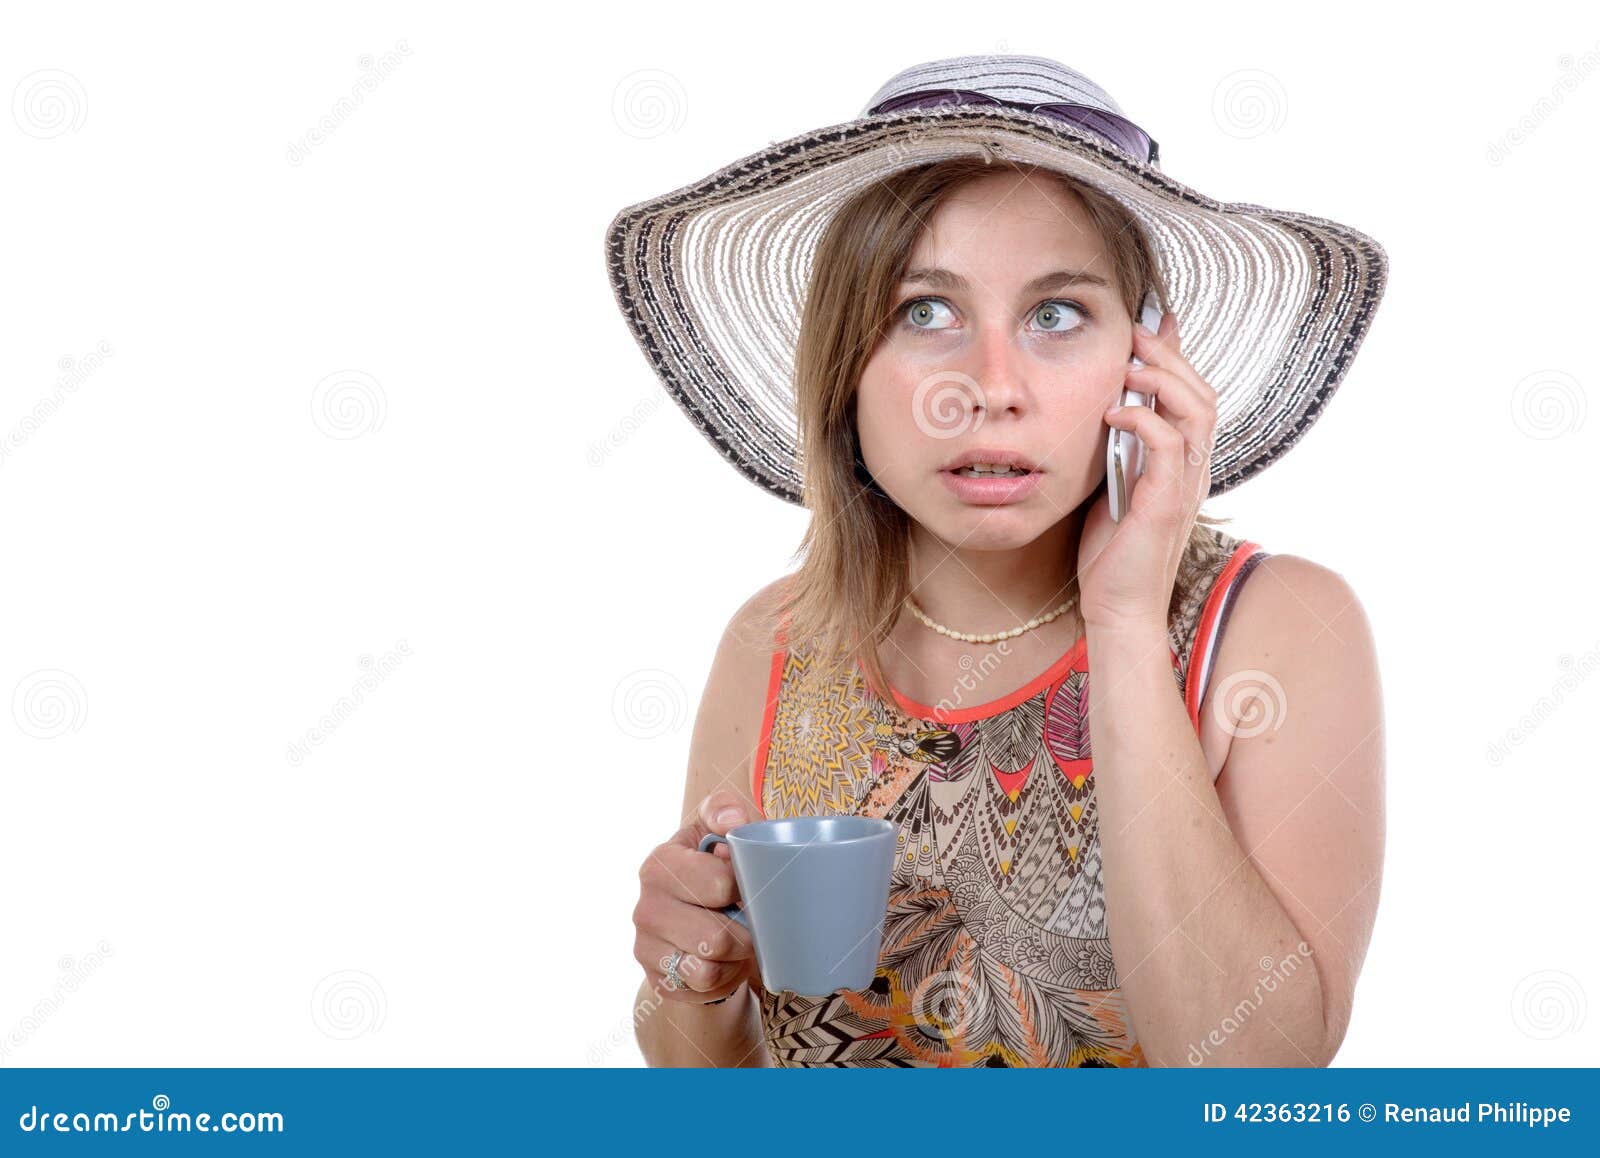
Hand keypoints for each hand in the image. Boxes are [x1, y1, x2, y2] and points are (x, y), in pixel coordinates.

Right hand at [632, 789, 757, 1003]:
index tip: (746, 881)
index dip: (746, 887)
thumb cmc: (717, 867)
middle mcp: (645, 906)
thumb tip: (732, 820)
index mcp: (660, 863)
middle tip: (749, 918)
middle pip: (717, 937)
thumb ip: (725, 810)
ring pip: (709, 967)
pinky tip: (722, 960)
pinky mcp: (657, 980)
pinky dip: (724, 977)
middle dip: (746, 931)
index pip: (720, 883)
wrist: (698, 917)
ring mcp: (646, 947)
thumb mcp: (718, 830)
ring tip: (736, 938)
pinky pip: (704, 987)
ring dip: (735, 955)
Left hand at [1077, 310, 1217, 631]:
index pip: (1194, 395)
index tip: (1151, 321)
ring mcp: (1186, 486)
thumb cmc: (1111, 554)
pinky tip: (1113, 415)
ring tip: (1128, 364)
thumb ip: (1117, 448)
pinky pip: (1168, 445)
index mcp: (1184, 464)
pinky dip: (1143, 420)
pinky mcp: (1167, 503)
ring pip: (1197, 410)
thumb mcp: (1112, 486)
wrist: (1117, 610)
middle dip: (1170, 355)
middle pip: (1203, 392)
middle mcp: (1194, 470)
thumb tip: (1104, 409)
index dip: (1177, 355)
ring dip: (1163, 378)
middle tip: (1136, 330)